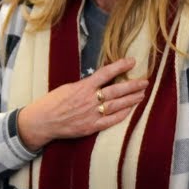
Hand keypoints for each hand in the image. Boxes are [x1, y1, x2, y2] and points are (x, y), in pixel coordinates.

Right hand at [16, 58, 147, 149]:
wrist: (42, 122)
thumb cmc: (52, 102)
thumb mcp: (68, 87)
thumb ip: (85, 85)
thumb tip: (98, 82)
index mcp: (83, 86)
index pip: (106, 73)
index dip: (120, 66)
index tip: (132, 61)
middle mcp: (90, 99)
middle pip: (117, 90)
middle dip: (133, 85)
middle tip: (145, 82)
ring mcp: (92, 114)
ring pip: (117, 105)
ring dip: (131, 99)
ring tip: (142, 94)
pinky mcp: (91, 127)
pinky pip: (111, 121)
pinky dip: (122, 115)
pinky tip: (131, 110)